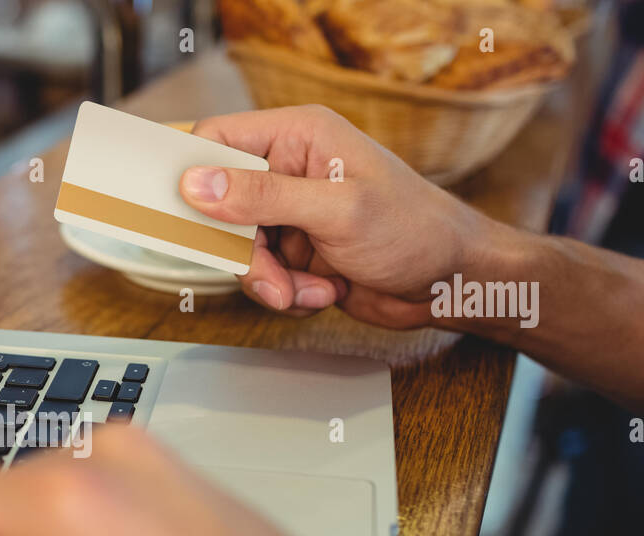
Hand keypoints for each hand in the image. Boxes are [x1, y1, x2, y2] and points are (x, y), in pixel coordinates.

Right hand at [179, 105, 498, 325]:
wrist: (453, 282)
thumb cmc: (416, 230)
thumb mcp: (337, 210)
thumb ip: (264, 197)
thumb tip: (198, 184)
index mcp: (298, 136)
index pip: (217, 141)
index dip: (194, 178)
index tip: (190, 218)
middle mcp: (289, 169)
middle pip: (220, 209)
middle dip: (243, 253)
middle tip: (270, 279)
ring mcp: (292, 213)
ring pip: (239, 251)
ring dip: (269, 281)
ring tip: (309, 289)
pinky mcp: (297, 251)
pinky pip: (262, 276)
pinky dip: (288, 292)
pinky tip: (324, 291)